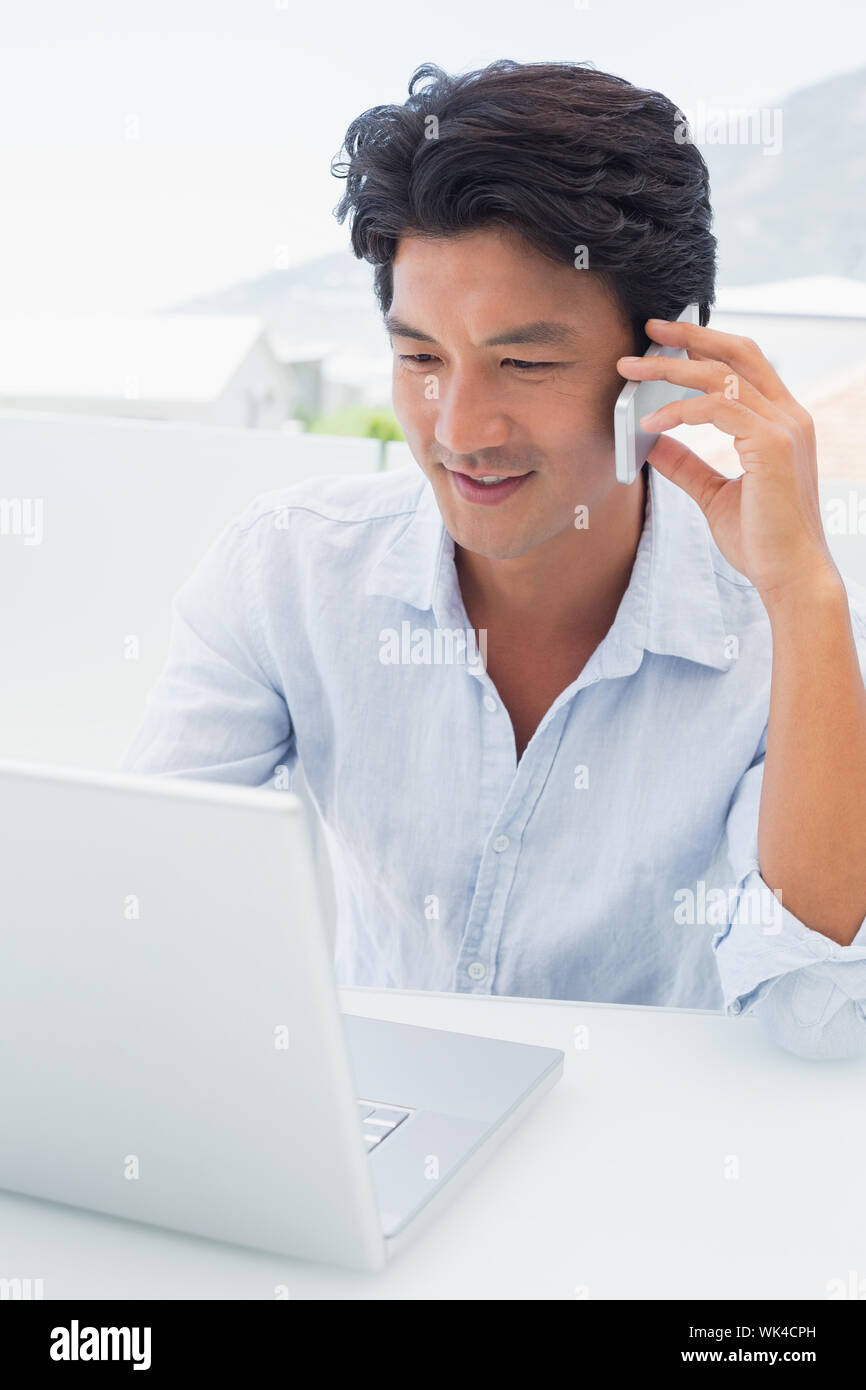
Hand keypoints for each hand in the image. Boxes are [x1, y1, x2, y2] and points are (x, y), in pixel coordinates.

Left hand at [616, 319, 840, 608]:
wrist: (790, 577)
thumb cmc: (762, 541)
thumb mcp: (714, 495)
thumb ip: (687, 464)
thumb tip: (652, 442)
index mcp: (782, 422)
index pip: (746, 364)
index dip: (707, 343)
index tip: (668, 337)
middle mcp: (789, 416)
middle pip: (737, 353)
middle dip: (690, 335)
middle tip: (647, 329)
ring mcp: (784, 427)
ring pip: (721, 376)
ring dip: (670, 369)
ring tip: (631, 370)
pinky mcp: (772, 445)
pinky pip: (718, 408)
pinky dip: (679, 411)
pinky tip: (651, 423)